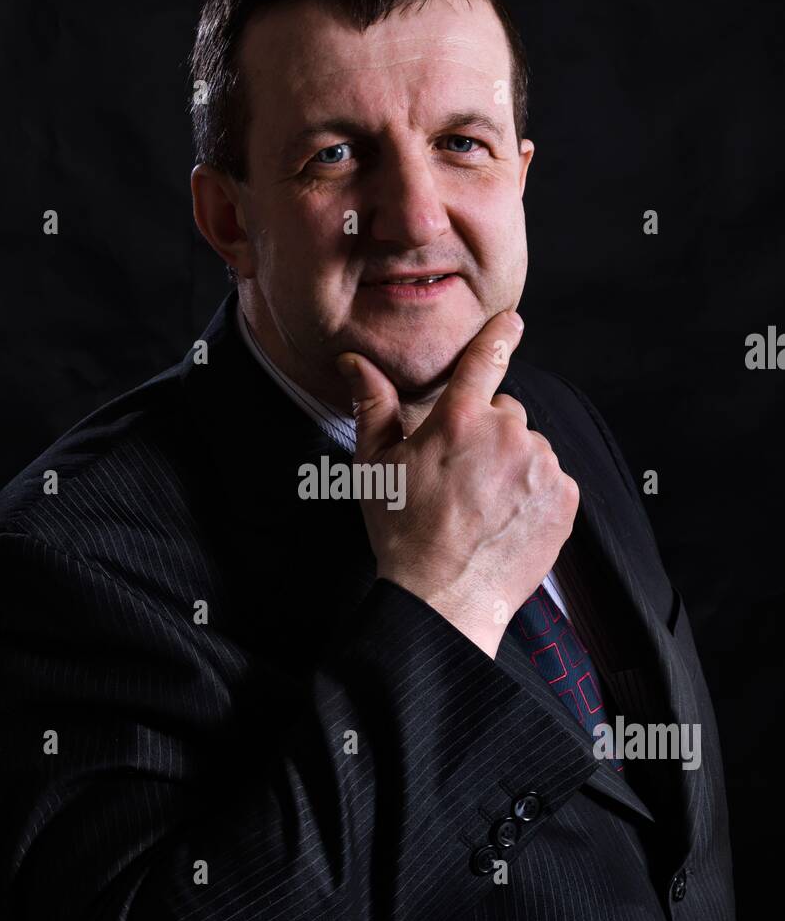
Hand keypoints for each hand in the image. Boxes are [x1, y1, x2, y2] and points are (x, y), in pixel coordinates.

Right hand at [336, 310, 579, 656]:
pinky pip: (552, 480)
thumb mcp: (376, 467)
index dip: (501, 334)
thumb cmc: (402, 533)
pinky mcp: (565, 498)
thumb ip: (373, 406)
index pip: (486, 358)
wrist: (444, 598)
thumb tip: (355, 362)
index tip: (513, 321)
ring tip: (482, 506)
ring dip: (512, 466)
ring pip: (530, 449)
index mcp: (460, 419)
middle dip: (487, 436)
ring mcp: (542, 466)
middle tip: (460, 478)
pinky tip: (506, 519)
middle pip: (506, 414)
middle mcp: (508, 434)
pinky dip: (535, 493)